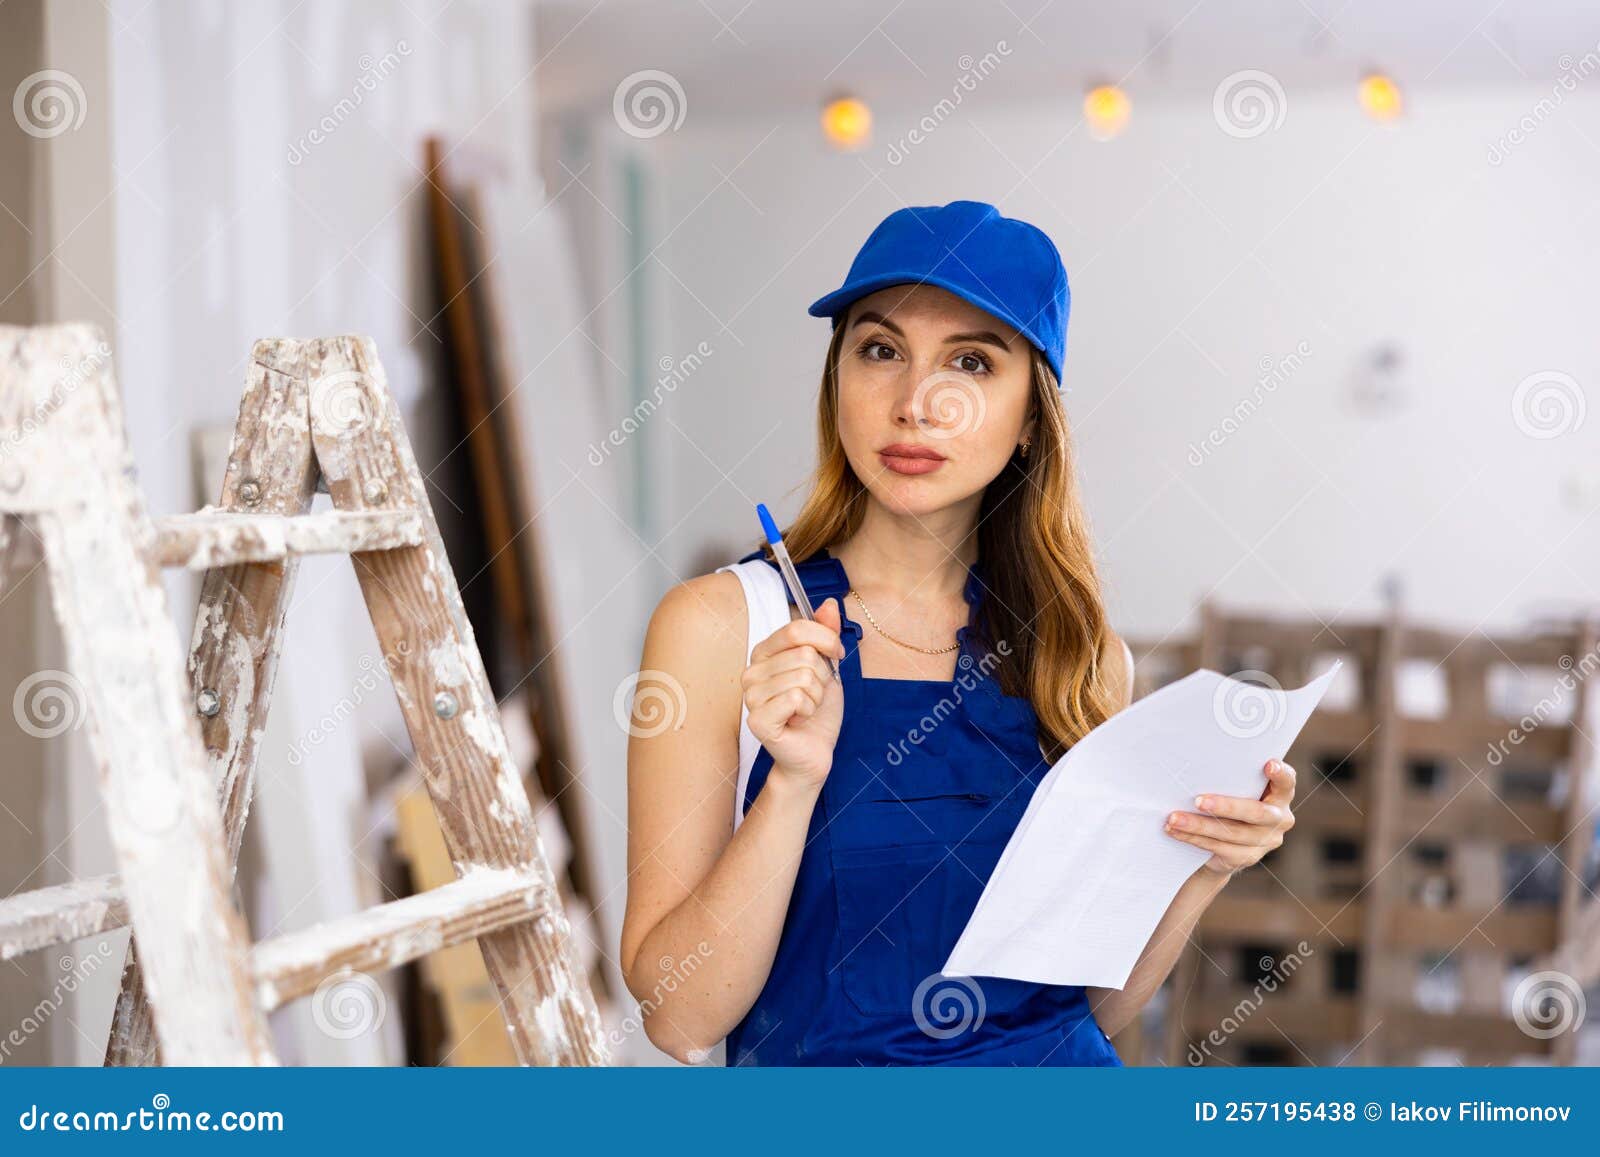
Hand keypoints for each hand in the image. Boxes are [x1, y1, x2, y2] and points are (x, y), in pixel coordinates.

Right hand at [741, 598, 845, 788]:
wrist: (814, 751)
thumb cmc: (817, 711)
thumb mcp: (827, 666)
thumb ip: (825, 634)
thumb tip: (829, 603)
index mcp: (764, 653)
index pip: (797, 628)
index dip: (826, 640)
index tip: (836, 654)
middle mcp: (752, 672)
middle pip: (804, 655)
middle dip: (822, 677)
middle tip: (813, 695)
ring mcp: (751, 696)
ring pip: (803, 677)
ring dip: (816, 697)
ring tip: (805, 709)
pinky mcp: (757, 720)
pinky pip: (796, 698)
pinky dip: (808, 710)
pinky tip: (798, 720)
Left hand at [1164, 758, 1296, 876]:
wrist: (1224, 844)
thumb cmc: (1230, 801)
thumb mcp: (1237, 787)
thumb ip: (1233, 776)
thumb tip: (1199, 757)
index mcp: (1280, 795)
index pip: (1287, 782)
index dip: (1281, 774)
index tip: (1269, 765)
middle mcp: (1279, 819)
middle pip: (1256, 812)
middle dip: (1225, 806)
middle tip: (1198, 800)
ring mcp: (1265, 841)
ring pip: (1231, 833)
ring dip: (1198, 825)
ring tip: (1174, 818)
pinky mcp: (1247, 857)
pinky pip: (1218, 848)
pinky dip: (1193, 838)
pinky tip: (1175, 831)